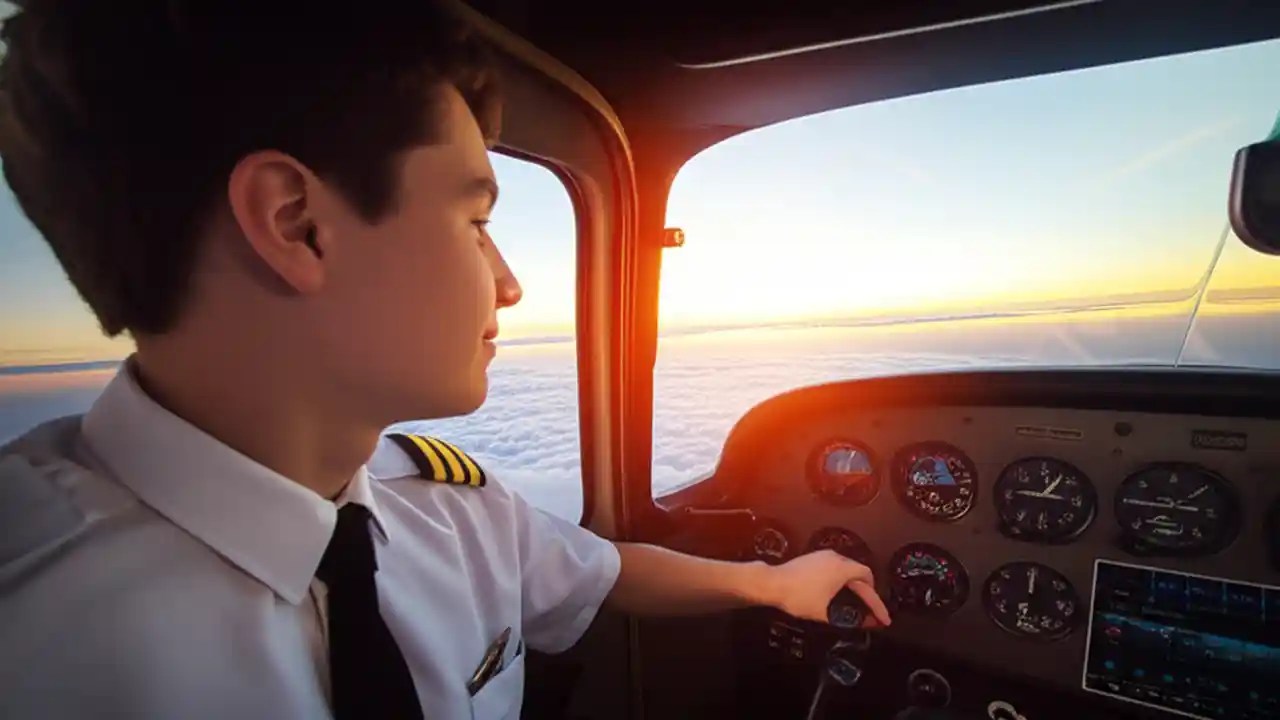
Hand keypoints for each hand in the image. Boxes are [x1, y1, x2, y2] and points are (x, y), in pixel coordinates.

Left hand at [763, 550, 891, 626]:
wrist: (771, 583)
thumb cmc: (798, 597)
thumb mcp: (824, 612)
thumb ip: (847, 617)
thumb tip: (865, 622)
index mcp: (842, 568)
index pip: (868, 582)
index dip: (878, 602)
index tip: (883, 618)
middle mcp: (836, 558)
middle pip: (860, 575)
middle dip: (868, 595)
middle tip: (873, 614)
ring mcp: (824, 556)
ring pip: (848, 570)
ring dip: (856, 587)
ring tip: (859, 605)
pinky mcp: (814, 558)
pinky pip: (837, 568)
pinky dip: (844, 581)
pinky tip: (841, 594)